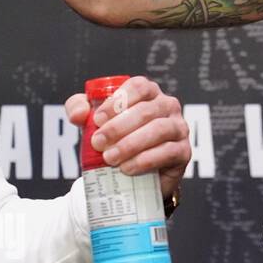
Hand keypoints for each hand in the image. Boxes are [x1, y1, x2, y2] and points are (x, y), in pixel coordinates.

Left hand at [65, 76, 190, 207]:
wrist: (132, 175)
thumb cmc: (114, 140)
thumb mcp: (93, 123)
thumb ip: (79, 109)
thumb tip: (79, 114)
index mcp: (148, 94)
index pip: (139, 87)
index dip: (117, 101)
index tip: (97, 119)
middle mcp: (168, 106)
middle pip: (146, 110)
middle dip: (118, 127)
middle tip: (98, 143)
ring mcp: (179, 128)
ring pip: (159, 129)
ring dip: (130, 144)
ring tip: (110, 158)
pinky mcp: (184, 151)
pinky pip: (168, 151)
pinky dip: (145, 160)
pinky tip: (127, 168)